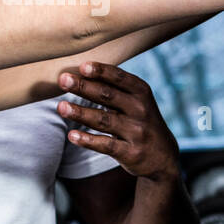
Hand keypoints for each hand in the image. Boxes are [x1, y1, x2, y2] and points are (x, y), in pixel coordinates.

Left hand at [55, 61, 180, 182]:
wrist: (163, 157)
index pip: (120, 78)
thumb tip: (79, 72)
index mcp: (141, 93)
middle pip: (108, 96)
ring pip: (104, 120)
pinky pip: (105, 145)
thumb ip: (115, 88)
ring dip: (80, 113)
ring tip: (61, 107)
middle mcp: (141, 110)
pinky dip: (88, 140)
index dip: (101, 72)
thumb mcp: (137, 102)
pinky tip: (72, 135)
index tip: (82, 66)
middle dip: (84, 87)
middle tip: (63, 80)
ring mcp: (136, 132)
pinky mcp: (131, 153)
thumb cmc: (140, 121)